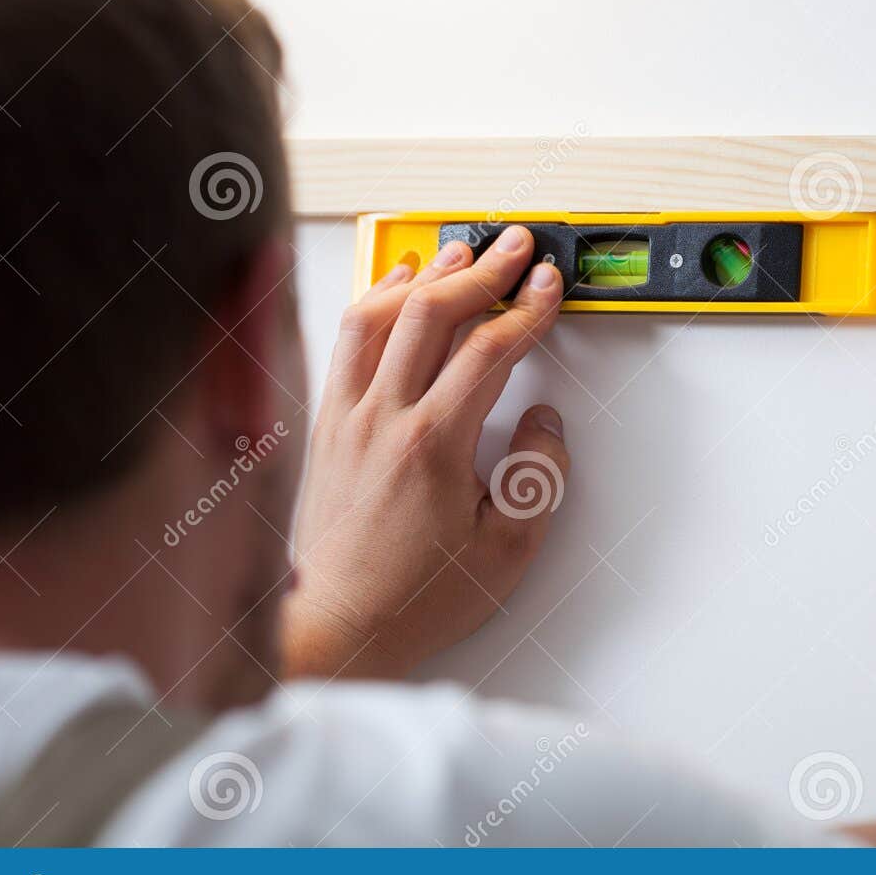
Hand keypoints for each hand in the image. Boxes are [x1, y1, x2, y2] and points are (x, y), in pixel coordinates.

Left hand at [284, 226, 568, 677]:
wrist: (338, 627)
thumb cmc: (414, 598)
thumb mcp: (506, 552)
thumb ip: (538, 478)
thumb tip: (543, 424)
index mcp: (432, 445)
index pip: (489, 350)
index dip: (528, 309)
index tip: (548, 287)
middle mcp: (382, 420)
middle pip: (434, 314)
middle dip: (484, 270)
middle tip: (516, 247)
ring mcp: (347, 418)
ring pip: (380, 316)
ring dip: (426, 277)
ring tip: (460, 255)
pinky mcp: (326, 426)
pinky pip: (347, 343)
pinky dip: (375, 303)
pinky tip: (395, 289)